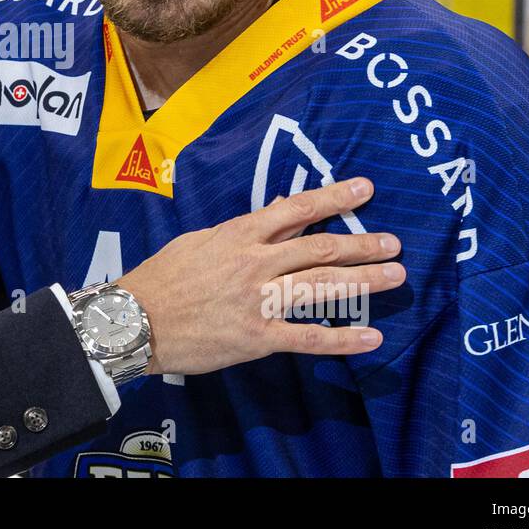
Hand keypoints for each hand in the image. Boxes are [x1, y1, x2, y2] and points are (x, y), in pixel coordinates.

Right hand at [116, 178, 403, 374]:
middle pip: (320, 248)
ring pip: (321, 287)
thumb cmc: (162, 278)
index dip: (334, 197)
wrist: (132, 321)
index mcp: (239, 235)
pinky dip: (342, 339)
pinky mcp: (256, 337)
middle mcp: (254, 264)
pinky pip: (307, 338)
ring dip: (364, 281)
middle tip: (395, 243)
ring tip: (396, 275)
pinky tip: (372, 337)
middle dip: (362, 244)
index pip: (296, 209)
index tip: (365, 189)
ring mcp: (258, 301)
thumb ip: (243, 229)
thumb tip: (276, 210)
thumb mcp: (199, 241)